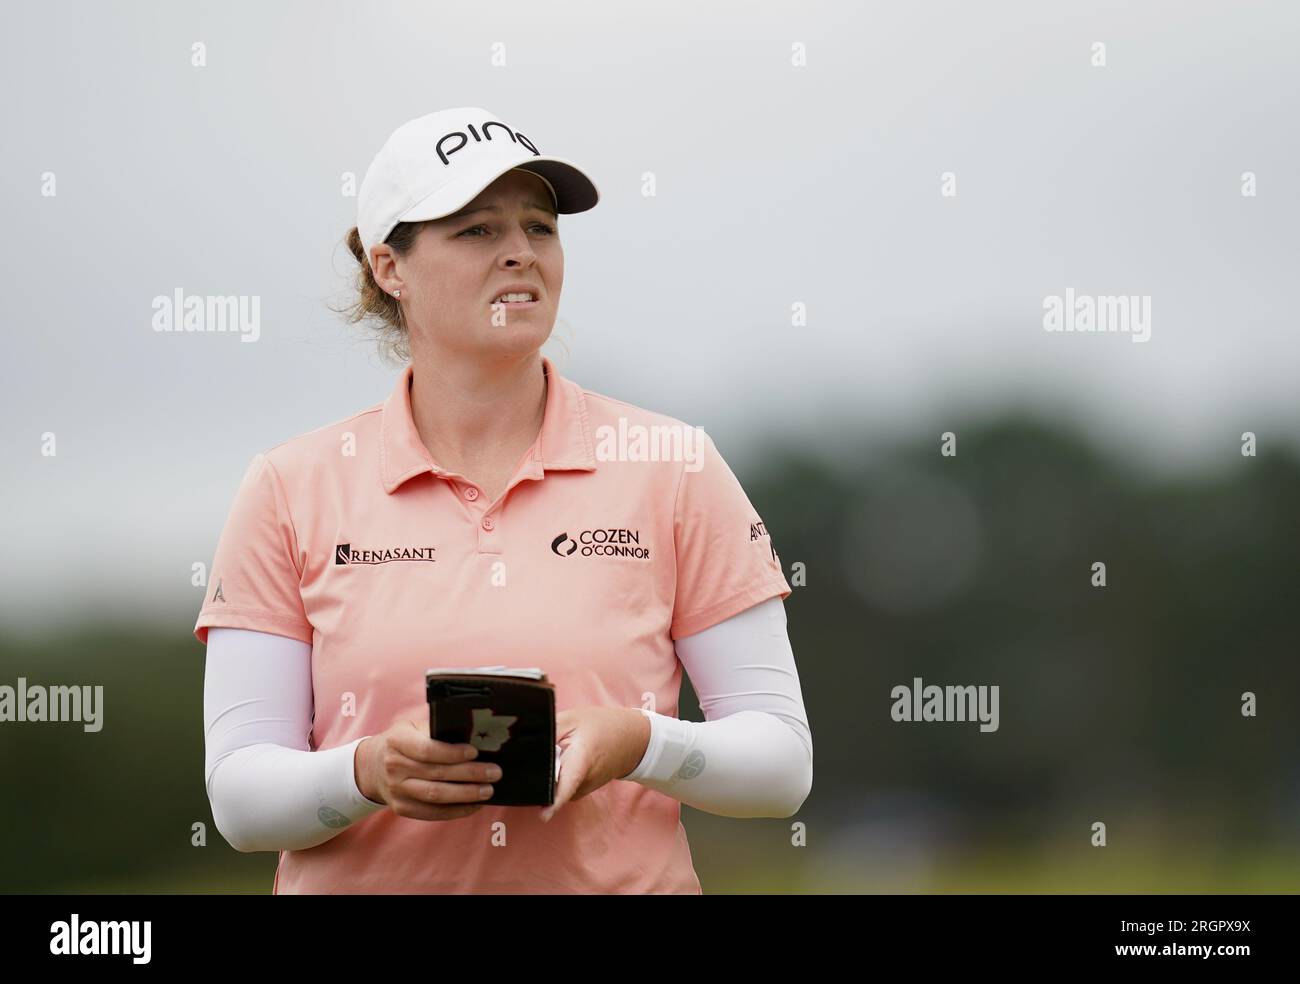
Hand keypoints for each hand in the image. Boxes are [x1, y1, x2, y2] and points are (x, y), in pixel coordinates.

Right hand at [355, 716, 502, 820]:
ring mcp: (397, 790)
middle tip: (494, 772)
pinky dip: (456, 811)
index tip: (475, 752)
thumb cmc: (403, 742)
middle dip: (469, 774)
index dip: (452, 753)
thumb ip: (437, 730)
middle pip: (436, 774)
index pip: (427, 750)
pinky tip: (474, 804)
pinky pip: (432, 813)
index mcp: (397, 742)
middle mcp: (394, 767)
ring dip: (466, 795)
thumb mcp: (413, 727)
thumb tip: (475, 734)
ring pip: (435, 796)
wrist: (373, 766)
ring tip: (488, 790)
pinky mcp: (402, 808)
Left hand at [541, 706, 649, 822]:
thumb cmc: (602, 726)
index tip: (543, 815)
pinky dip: (556, 776)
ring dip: (548, 773)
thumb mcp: (571, 718)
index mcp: (582, 760)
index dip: (555, 802)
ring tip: (556, 753)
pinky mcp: (578, 792)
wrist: (631, 739)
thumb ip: (547, 732)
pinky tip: (560, 760)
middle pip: (552, 786)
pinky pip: (559, 787)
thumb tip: (523, 743)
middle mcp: (582, 783)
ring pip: (554, 787)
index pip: (567, 786)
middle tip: (531, 757)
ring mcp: (581, 790)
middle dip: (538, 776)